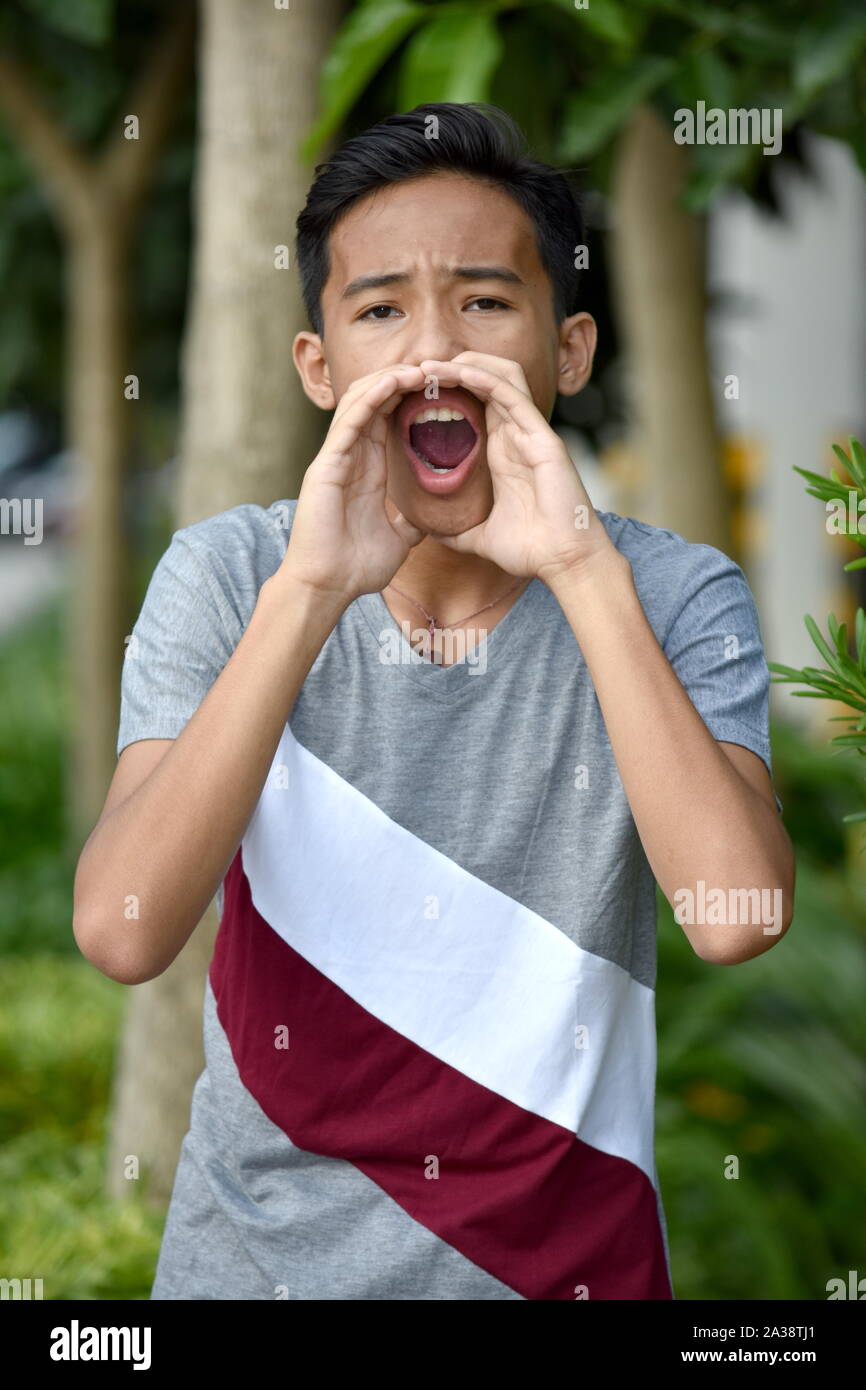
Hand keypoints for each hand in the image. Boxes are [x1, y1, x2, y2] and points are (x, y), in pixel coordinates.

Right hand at [281, 364, 428, 603]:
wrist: (328, 587)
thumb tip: (430, 520)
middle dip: (402, 379)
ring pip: (359, 401)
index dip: (409, 396)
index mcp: (366, 468)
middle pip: (373, 400)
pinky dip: (372, 397)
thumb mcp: (397, 539)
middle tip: (434, 367)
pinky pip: (350, 420)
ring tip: (418, 367)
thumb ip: (410, 522)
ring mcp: (336, 457)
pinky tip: (394, 382)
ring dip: (388, 379)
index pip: (387, 417)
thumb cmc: (355, 566)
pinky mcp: (326, 465)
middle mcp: (350, 456)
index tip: (439, 385)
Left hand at [419, 352, 617, 585]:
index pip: (476, 402)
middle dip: (453, 366)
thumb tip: (430, 532)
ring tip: (430, 365)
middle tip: (417, 369)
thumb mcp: (480, 537)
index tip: (413, 388)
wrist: (563, 563)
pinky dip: (484, 379)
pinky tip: (458, 372)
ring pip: (501, 376)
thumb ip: (457, 530)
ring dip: (465, 364)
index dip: (448, 388)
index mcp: (502, 450)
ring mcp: (531, 433)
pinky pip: (512, 395)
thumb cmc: (531, 549)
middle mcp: (516, 434)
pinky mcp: (542, 437)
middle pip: (488, 378)